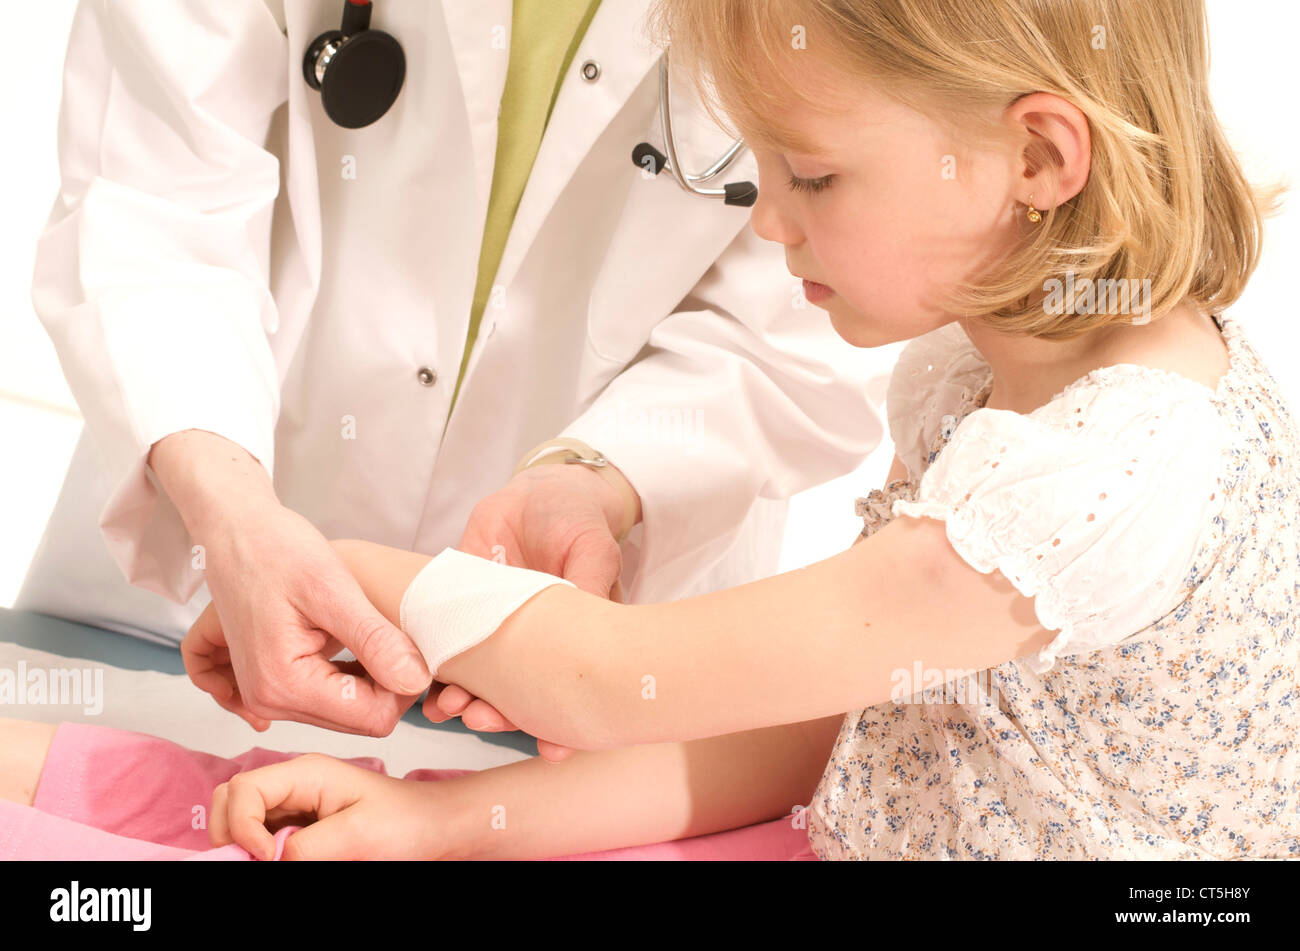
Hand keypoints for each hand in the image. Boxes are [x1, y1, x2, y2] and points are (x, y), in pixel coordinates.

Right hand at [181, 499, 431, 735]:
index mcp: (284, 684)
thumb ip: (375, 641)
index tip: (408, 643)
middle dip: (386, 683)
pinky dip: (347, 678)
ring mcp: (265, 697)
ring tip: (371, 632)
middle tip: (392, 632)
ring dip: (369, 679)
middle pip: (359, 720)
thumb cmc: (279, 551)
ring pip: (345, 712)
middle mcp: (269, 703)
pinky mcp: (268, 685)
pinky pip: (324, 701)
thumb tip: (417, 683)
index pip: (373, 718)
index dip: (404, 685)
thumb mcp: (334, 591)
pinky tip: (353, 646)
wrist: (236, 533)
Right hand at [209, 753, 456, 859]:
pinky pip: (261, 837)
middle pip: (229, 800)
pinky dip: (258, 852)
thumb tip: (271, 859)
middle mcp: (292, 784)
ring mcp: (293, 805)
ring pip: (240, 819)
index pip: (242, 789)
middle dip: (230, 833)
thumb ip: (308, 846)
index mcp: (306, 772)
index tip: (266, 857)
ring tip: (269, 861)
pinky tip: (280, 860)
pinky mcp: (298, 827)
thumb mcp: (359, 833)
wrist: (433, 826)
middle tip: (257, 862)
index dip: (241, 826)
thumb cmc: (406, 820)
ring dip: (242, 844)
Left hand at [426, 463, 638, 760]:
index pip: (564, 692)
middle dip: (499, 716)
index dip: (560, 725)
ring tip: (447, 708)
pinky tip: (424, 688)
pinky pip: (445, 645)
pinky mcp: (462, 610)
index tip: (551, 748)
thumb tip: (592, 619)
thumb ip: (590, 584)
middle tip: (478, 722)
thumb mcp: (593, 550)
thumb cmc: (577, 520)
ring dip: (464, 700)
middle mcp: (534, 647)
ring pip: (480, 679)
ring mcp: (496, 631)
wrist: (540, 491)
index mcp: (572, 641)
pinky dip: (433, 668)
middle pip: (518, 695)